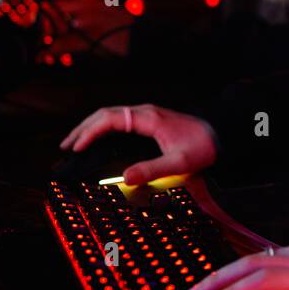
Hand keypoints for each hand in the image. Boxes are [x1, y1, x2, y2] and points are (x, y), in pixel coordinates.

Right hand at [59, 104, 217, 184]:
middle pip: (105, 114)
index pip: (110, 119)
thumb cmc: (204, 145)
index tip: (76, 147)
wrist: (222, 132)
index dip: (90, 132)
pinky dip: (104, 128)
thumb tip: (125, 177)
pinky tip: (99, 139)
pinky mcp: (150, 120)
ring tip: (75, 143)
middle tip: (66, 146)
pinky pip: (120, 119)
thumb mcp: (179, 162)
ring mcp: (147, 115)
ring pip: (111, 115)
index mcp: (148, 118)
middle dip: (83, 129)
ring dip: (92, 126)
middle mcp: (145, 112)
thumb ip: (153, 169)